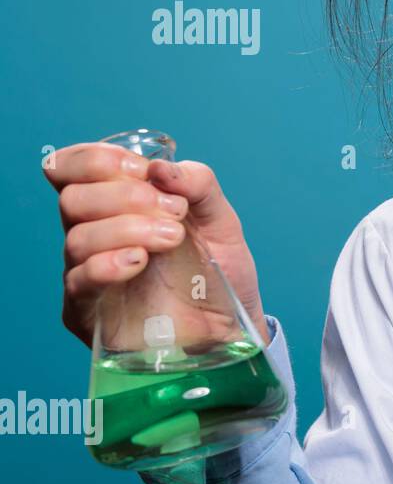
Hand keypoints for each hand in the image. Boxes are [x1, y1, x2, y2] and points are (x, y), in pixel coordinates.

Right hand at [44, 142, 269, 348]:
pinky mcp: (89, 312)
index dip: (96, 160)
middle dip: (126, 196)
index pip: (70, 168)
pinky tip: (138, 261)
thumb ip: (199, 184)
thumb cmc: (218, 270)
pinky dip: (107, 265)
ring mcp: (87, 273)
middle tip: (175, 212)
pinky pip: (79, 281)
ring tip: (172, 239)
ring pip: (77, 238)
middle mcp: (93, 235)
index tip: (141, 169)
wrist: (231, 323)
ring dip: (128, 229)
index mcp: (114, 205)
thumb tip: (160, 167)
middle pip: (73, 199)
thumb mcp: (220, 219)